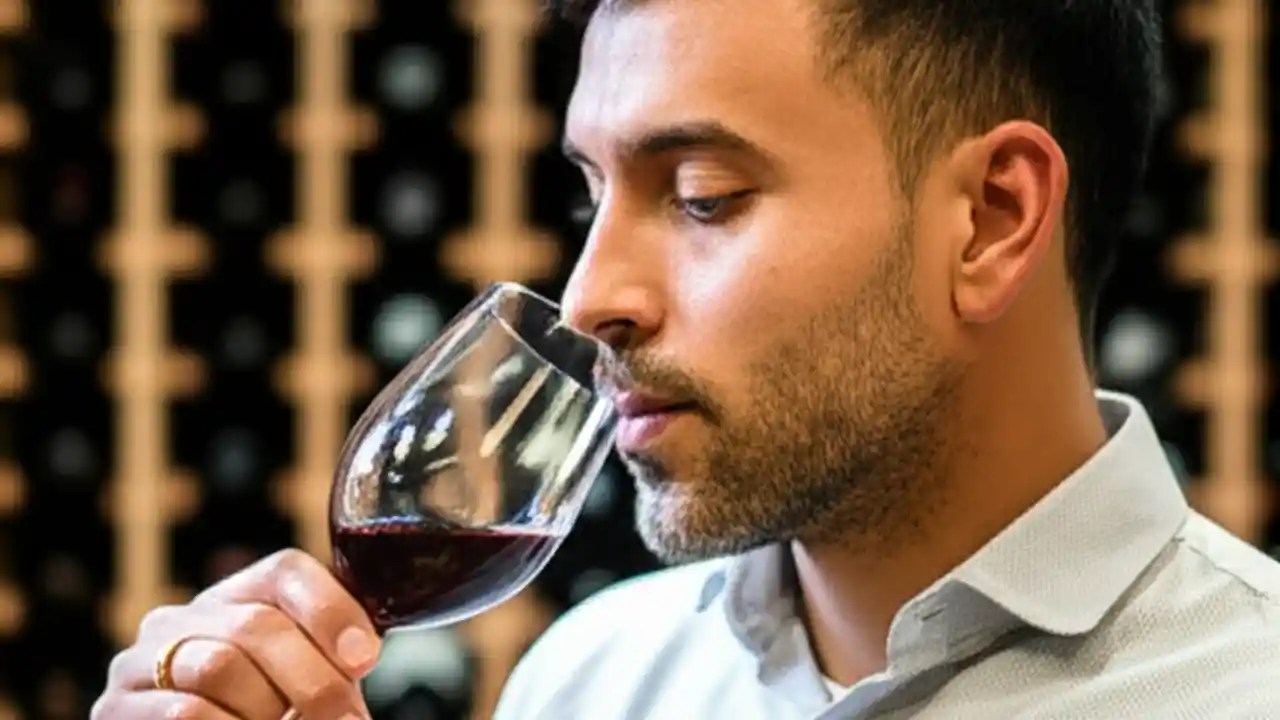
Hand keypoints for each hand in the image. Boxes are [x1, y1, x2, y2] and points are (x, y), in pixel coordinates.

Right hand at [92, 549, 380, 719]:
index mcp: (233, 599)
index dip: (330, 611)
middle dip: (313, 679)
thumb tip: (363, 654)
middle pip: (258, 624)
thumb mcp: (299, 685)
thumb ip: (330, 662)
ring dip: (271, 710)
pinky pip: (186, 712)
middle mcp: (180, 618)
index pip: (284, 571)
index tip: (366, 659)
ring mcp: (140, 662)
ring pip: (220, 666)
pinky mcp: (116, 709)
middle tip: (346, 719)